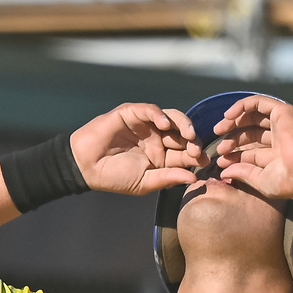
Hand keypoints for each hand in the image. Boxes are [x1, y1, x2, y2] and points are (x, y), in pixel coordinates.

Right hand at [69, 103, 203, 196]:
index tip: (205, 162)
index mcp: (162, 156)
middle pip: (182, 134)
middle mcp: (157, 138)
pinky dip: (158, 114)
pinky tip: (164, 125)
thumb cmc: (114, 177)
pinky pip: (150, 110)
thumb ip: (168, 178)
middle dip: (193, 140)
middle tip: (197, 149)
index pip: (184, 153)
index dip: (196, 156)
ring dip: (183, 124)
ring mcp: (145, 125)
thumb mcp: (145, 183)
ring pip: (171, 118)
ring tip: (188, 134)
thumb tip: (193, 179)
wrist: (86, 167)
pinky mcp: (132, 114)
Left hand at [211, 95, 292, 200]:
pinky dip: (242, 106)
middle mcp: (279, 138)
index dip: (234, 155)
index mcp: (276, 155)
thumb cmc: (286, 180)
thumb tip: (225, 172)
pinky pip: (258, 103)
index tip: (221, 161)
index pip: (250, 152)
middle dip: (232, 139)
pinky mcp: (282, 111)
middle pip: (250, 134)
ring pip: (252, 116)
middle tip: (219, 146)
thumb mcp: (260, 180)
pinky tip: (228, 116)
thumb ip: (243, 173)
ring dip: (234, 121)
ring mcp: (281, 123)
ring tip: (219, 129)